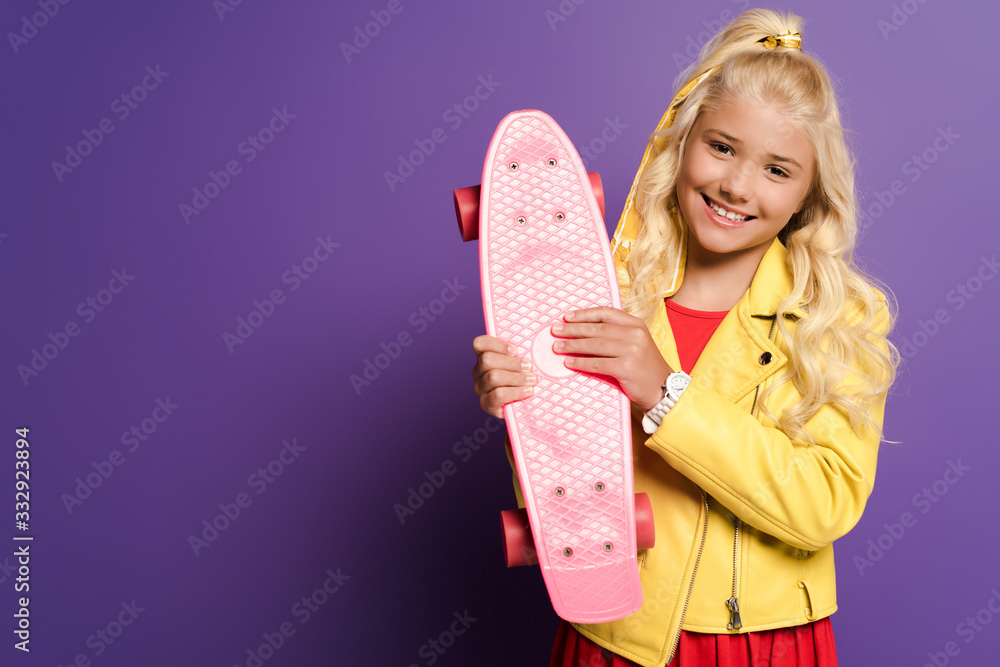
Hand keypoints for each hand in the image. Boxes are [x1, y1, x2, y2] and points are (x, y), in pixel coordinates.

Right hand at [471, 335, 536, 418]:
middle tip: (529, 367)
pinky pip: (497, 395)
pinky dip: (515, 392)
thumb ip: (521, 354)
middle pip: (486, 360)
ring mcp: (480, 388)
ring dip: (516, 378)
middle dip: (511, 363)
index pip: (480, 344)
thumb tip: (535, 345)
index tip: (515, 350)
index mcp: (484, 357)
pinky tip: (527, 391)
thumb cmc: (522, 380)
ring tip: (532, 380)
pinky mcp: (485, 403)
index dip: (496, 344)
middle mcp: (478, 371)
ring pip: (493, 377)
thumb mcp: (521, 364)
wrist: (522, 405)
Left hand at [551, 307, 673, 410]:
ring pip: (595, 345)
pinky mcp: (626, 368)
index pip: (606, 313)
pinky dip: (580, 363)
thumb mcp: (636, 343)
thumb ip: (617, 334)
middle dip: (573, 329)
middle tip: (555, 330)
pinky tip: (569, 363)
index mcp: (636, 324)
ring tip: (557, 346)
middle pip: (597, 328)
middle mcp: (635, 334)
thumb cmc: (644, 366)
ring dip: (573, 345)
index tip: (567, 316)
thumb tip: (584, 329)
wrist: (663, 388)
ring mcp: (631, 350)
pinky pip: (597, 363)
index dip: (584, 314)